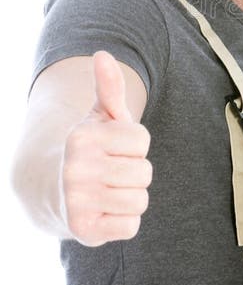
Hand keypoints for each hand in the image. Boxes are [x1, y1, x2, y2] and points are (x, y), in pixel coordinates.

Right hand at [62, 51, 151, 245]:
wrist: (55, 193)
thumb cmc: (91, 151)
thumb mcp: (100, 118)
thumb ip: (109, 88)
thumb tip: (103, 55)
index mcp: (82, 136)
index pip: (142, 140)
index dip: (135, 146)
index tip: (114, 150)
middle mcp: (76, 167)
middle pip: (144, 172)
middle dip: (134, 174)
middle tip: (111, 174)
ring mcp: (77, 200)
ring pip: (140, 200)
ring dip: (130, 198)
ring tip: (109, 192)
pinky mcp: (83, 230)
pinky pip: (131, 226)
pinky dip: (124, 221)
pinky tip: (106, 213)